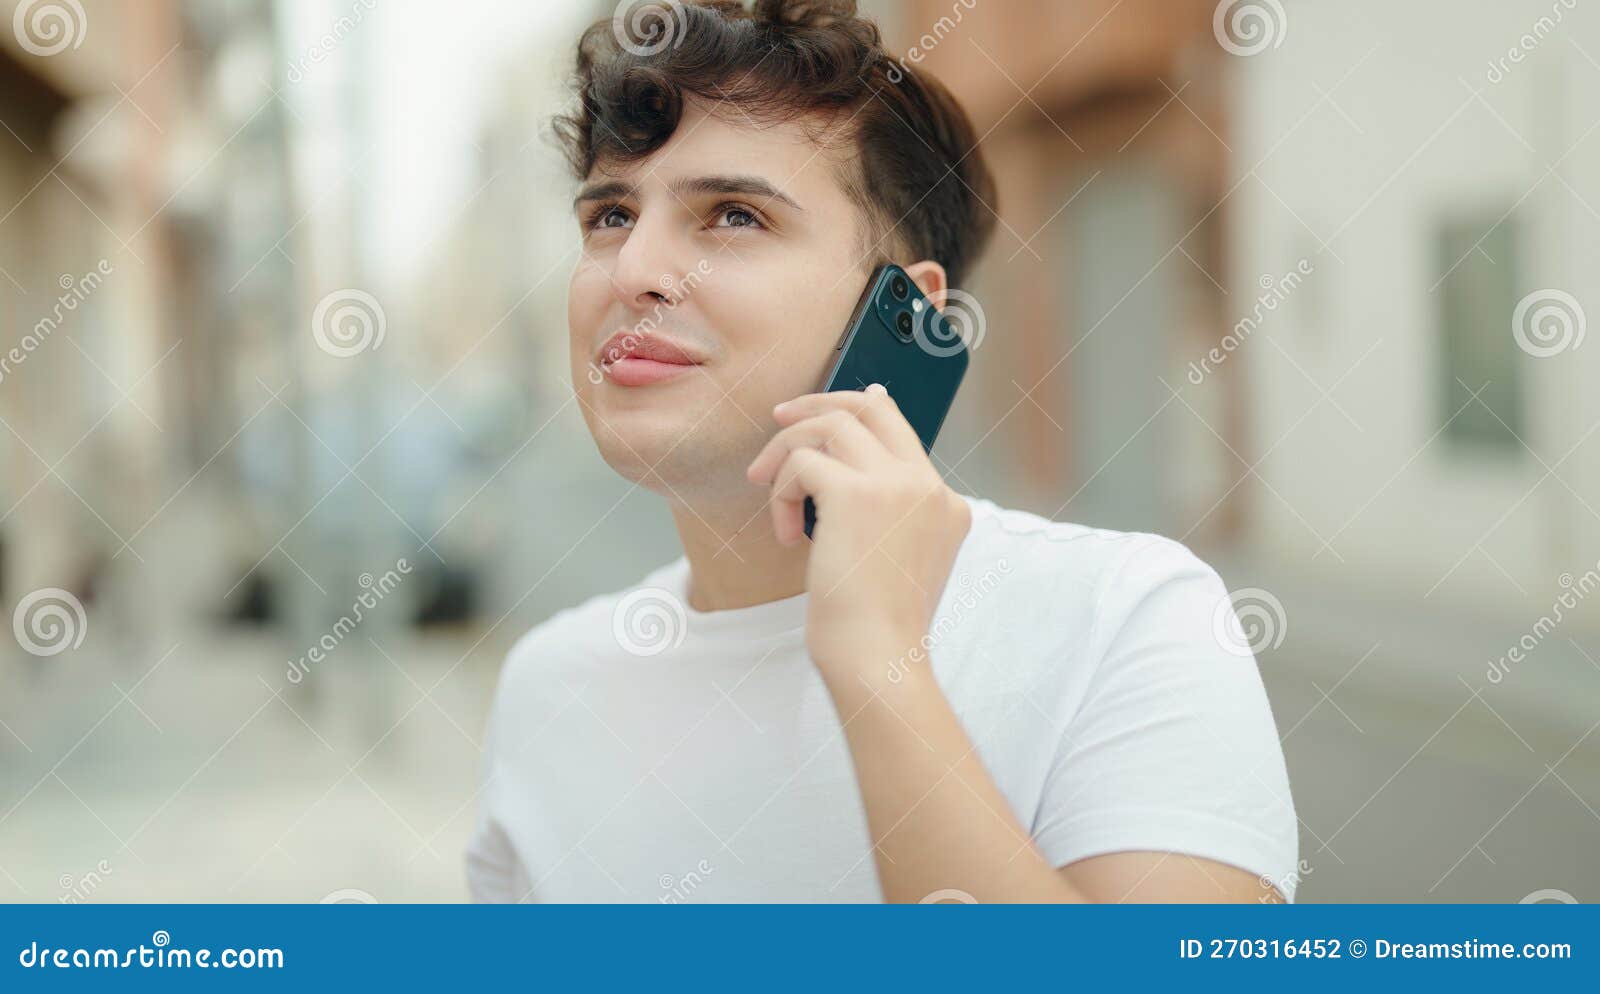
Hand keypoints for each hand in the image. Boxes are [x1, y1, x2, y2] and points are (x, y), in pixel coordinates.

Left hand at [745, 384, 970, 677]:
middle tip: (780, 417)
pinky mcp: (856, 494)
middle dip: (820, 403)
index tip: (821, 418)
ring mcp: (897, 485)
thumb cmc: (877, 629)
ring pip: (831, 426)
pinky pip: (802, 463)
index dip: (858, 415)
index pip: (900, 433)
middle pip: (872, 407)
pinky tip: (786, 535)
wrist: (879, 659)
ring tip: (765, 487)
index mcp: (946, 505)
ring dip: (787, 451)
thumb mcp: (895, 564)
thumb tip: (833, 477)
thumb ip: (883, 518)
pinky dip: (781, 492)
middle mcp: (928, 486)